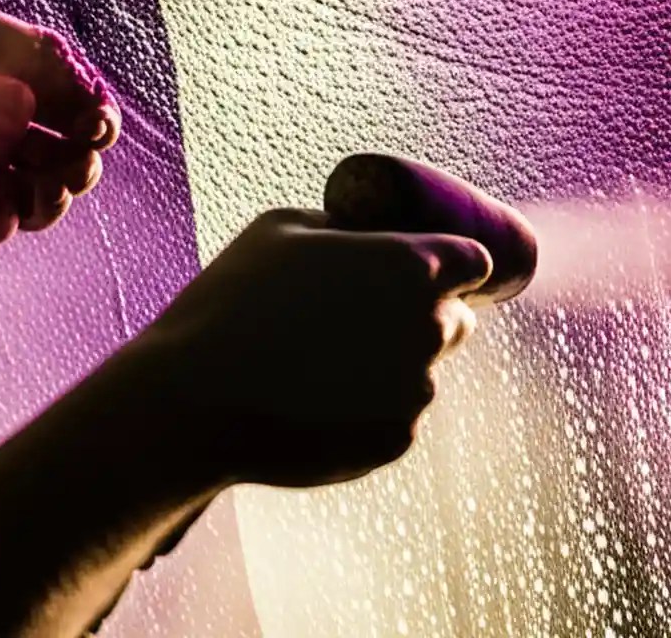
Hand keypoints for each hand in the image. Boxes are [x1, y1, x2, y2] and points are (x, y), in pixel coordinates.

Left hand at [0, 0, 119, 247]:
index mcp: (7, 79)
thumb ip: (29, 55)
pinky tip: (5, 208)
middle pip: (66, 158)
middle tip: (76, 160)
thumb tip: (88, 90)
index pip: (74, 108)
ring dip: (57, 198)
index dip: (96, 121)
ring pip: (38, 199)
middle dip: (84, 163)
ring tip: (49, 187)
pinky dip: (8, 224)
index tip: (98, 125)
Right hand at [120, 207, 492, 488]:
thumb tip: (363, 237)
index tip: (421, 275)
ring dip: (387, 368)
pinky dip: (364, 412)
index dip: (448, 267)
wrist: (194, 400)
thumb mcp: (278, 230)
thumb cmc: (230, 304)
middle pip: (455, 320)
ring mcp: (416, 390)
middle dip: (420, 317)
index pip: (475, 261)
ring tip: (313, 369)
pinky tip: (308, 404)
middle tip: (354, 322)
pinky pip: (393, 419)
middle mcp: (429, 327)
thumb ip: (342, 229)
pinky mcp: (395, 441)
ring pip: (421, 373)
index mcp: (410, 265)